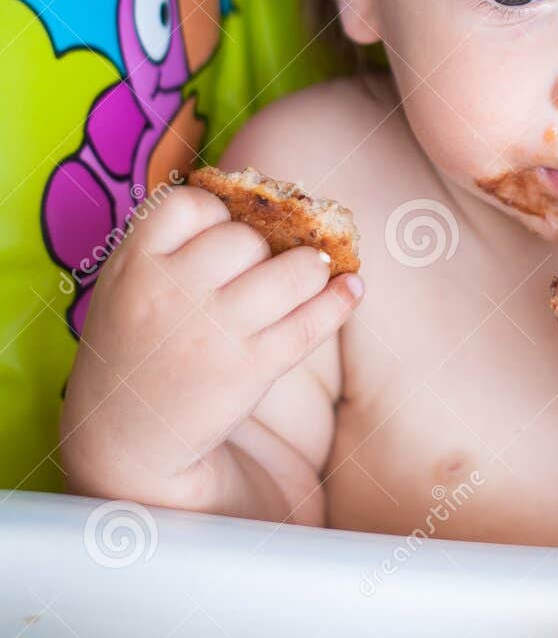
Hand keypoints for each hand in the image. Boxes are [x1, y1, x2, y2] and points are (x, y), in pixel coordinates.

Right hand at [61, 182, 362, 503]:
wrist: (126, 434)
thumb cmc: (138, 344)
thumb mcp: (129, 285)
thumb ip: (172, 247)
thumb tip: (263, 210)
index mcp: (135, 264)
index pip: (189, 204)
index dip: (215, 213)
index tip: (222, 231)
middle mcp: (172, 292)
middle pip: (245, 237)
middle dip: (261, 247)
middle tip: (259, 268)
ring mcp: (213, 331)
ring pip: (291, 272)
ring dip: (310, 268)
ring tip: (312, 272)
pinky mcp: (248, 369)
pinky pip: (309, 324)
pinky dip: (338, 303)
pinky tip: (351, 289)